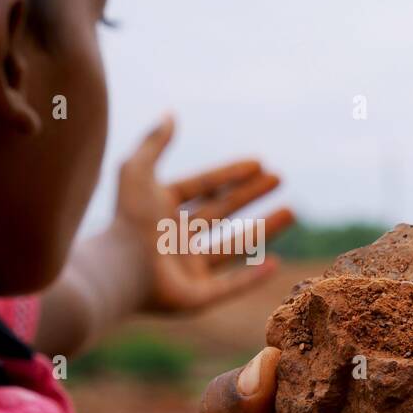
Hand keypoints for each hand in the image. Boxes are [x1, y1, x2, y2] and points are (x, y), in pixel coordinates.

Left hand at [113, 115, 294, 313]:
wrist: (121, 267)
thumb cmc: (128, 220)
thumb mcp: (137, 170)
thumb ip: (153, 142)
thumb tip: (170, 114)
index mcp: (161, 212)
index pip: (203, 187)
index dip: (231, 173)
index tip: (260, 162)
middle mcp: (175, 240)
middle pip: (221, 213)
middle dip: (251, 195)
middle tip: (280, 178)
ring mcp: (186, 270)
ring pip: (233, 247)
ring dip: (263, 229)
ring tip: (292, 211)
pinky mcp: (196, 298)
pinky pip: (231, 287)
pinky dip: (252, 277)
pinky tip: (275, 264)